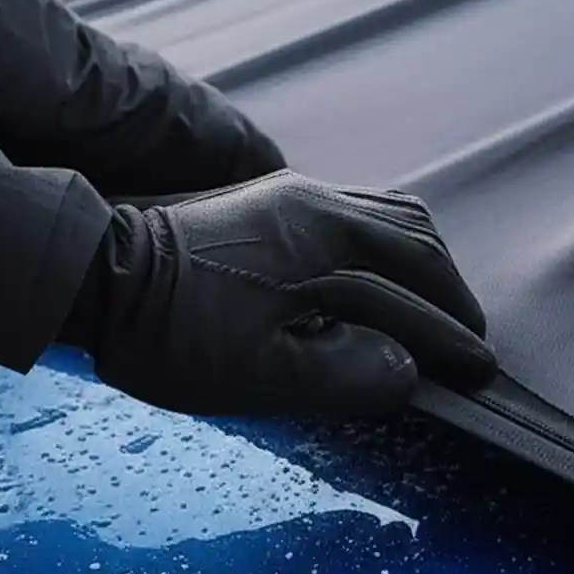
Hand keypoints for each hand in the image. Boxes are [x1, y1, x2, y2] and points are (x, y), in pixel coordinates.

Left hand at [61, 170, 495, 416]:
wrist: (96, 279)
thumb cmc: (172, 331)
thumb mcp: (261, 372)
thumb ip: (346, 375)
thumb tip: (406, 373)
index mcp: (321, 234)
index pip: (412, 279)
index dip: (450, 330)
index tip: (477, 368)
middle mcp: (314, 202)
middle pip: (412, 232)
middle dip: (447, 288)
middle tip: (464, 337)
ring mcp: (290, 199)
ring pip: (386, 214)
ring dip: (420, 264)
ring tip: (432, 309)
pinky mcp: (269, 208)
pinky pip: (355, 214)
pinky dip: (386, 250)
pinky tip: (378, 280)